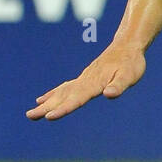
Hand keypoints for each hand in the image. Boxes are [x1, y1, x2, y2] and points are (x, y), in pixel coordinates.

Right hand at [28, 43, 145, 120]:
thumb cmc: (131, 63)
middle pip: (63, 97)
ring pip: (60, 93)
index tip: (49, 116)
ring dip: (46, 103)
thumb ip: (119, 86)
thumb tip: (109, 94)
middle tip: (30, 116)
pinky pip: (64, 87)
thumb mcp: (129, 76)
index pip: (77, 99)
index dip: (64, 108)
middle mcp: (85, 81)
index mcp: (94, 83)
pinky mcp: (84, 78)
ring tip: (30, 113)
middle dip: (47, 107)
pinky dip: (52, 94)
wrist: (127, 45)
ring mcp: (82, 79)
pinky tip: (42, 99)